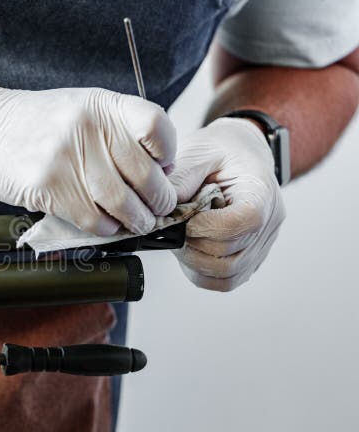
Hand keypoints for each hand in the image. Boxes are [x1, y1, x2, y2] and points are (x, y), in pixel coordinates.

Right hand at [0, 78, 176, 235]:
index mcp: (101, 105)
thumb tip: (160, 171)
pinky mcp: (48, 186)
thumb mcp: (82, 109)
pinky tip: (104, 224)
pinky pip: (92, 218)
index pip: (155, 127)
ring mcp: (66, 157)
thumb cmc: (37, 124)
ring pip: (121, 204)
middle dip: (158, 201)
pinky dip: (105, 228)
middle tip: (157, 209)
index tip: (164, 168)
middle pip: (144, 175)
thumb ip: (118, 132)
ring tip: (135, 222)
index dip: (167, 154)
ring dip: (134, 221)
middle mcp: (87, 127)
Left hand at [169, 117, 285, 290]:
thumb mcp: (197, 152)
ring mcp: (262, 244)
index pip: (244, 222)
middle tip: (174, 228)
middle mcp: (270, 222)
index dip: (207, 226)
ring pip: (227, 275)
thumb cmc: (219, 151)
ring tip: (181, 237)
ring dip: (194, 261)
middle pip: (230, 255)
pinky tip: (189, 250)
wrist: (238, 154)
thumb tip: (160, 211)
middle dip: (192, 245)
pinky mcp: (250, 258)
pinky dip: (201, 272)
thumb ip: (180, 180)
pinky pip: (226, 280)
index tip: (186, 217)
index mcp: (261, 191)